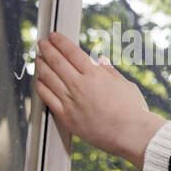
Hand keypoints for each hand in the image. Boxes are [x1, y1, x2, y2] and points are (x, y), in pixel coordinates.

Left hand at [33, 32, 168, 168]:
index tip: (54, 36)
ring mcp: (70, 100)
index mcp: (94, 75)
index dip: (61, 41)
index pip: (72, 52)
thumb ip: (110, 72)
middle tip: (42, 42)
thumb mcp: (126, 85)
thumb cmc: (133, 111)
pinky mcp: (66, 116)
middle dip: (47, 49)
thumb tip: (101, 61)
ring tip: (38, 58)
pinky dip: (41, 87)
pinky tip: (39, 81)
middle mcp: (79, 85)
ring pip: (48, 77)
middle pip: (57, 61)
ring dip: (41, 65)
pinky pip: (47, 98)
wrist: (131, 134)